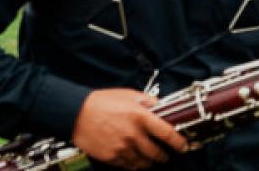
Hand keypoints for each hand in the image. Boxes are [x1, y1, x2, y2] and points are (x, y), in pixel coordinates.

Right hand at [71, 88, 186, 169]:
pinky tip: (135, 161)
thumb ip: (147, 101)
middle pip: (157, 153)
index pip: (167, 133)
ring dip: (150, 162)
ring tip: (151, 159)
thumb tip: (161, 105)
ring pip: (143, 162)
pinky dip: (134, 165)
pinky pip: (128, 166)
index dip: (179, 142)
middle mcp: (133, 134)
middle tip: (166, 155)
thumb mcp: (128, 95)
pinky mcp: (111, 157)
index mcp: (140, 116)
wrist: (75, 113)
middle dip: (164, 156)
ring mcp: (122, 147)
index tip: (184, 146)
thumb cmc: (101, 102)